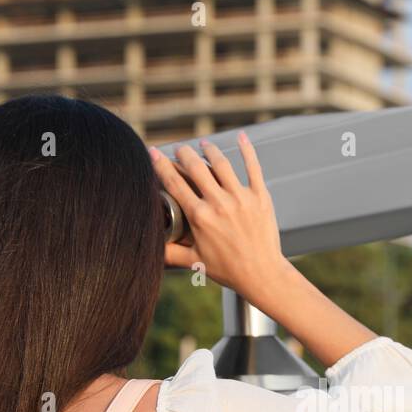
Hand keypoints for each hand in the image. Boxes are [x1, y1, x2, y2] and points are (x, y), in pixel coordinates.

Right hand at [150, 131, 290, 302]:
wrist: (262, 274)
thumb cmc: (228, 270)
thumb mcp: (194, 261)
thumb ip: (170, 252)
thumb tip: (149, 249)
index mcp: (200, 217)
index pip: (175, 183)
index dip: (161, 165)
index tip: (154, 152)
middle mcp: (219, 203)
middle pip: (196, 167)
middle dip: (184, 154)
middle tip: (179, 149)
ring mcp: (241, 198)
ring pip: (221, 163)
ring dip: (209, 150)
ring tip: (203, 144)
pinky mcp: (260, 197)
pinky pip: (253, 167)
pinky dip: (247, 150)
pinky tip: (241, 136)